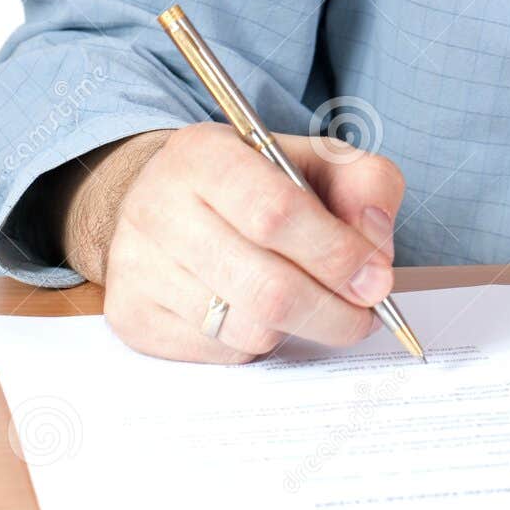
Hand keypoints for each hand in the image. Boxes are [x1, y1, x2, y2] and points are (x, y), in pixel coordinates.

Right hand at [86, 122, 404, 362]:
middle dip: (333, 310)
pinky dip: (259, 342)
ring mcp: (138, 267)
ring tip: (313, 303)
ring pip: (247, 328)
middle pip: (267, 287)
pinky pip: (221, 353)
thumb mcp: (315, 160)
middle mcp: (157, 208)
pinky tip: (260, 311)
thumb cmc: (255, 182)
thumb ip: (365, 184)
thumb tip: (374, 246)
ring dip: (299, 328)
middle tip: (365, 313)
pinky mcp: (132, 316)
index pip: (276, 213)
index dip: (336, 254)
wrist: (163, 199)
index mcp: (203, 155)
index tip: (376, 279)